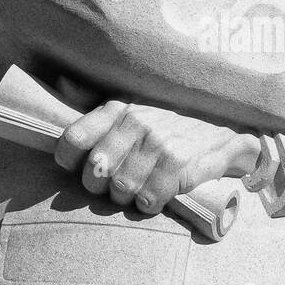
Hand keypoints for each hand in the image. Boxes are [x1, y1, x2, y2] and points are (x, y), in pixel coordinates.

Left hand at [53, 76, 261, 213]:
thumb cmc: (170, 122)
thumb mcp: (135, 103)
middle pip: (95, 171)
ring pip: (120, 188)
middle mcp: (137, 122)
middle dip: (99, 186)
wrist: (225, 130)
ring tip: (134, 191)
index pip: (74, 138)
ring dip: (124, 197)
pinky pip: (147, 199)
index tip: (79, 166)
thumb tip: (60, 80)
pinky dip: (147, 205)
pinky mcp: (178, 165)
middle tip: (111, 184)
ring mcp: (158, 144)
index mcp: (119, 108)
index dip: (69, 159)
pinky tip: (153, 196)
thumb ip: (96, 100)